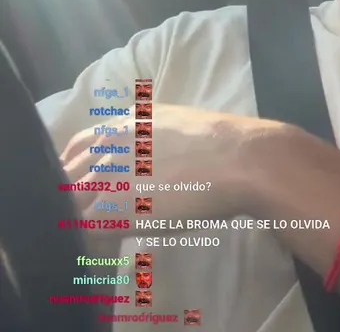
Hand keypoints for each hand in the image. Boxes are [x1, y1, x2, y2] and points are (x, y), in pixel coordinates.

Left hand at [60, 103, 286, 230]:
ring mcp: (106, 179)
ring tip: (103, 230)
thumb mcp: (182, 127)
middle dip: (75, 194)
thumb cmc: (226, 143)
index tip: (85, 181)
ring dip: (83, 217)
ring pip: (72, 203)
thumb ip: (154, 138)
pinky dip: (92, 237)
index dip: (78, 166)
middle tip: (94, 211)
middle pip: (68, 175)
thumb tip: (153, 157)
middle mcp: (108, 147)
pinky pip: (85, 229)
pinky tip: (109, 242)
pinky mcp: (112, 211)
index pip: (78, 147)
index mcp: (124, 124)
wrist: (242, 160)